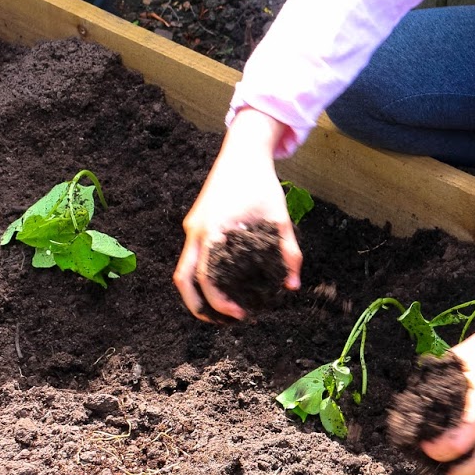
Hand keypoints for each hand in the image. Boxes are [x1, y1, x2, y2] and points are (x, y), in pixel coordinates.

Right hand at [174, 108, 302, 321]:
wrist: (243, 152)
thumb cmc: (262, 183)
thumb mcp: (279, 217)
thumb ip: (288, 252)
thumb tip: (292, 286)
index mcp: (214, 230)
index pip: (206, 277)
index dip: (220, 301)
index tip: (239, 314)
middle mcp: (196, 230)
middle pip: (183, 280)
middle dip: (199, 306)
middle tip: (223, 322)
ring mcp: (192, 226)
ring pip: (182, 270)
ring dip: (196, 293)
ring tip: (219, 309)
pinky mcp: (195, 223)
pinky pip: (190, 256)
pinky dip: (200, 275)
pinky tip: (222, 283)